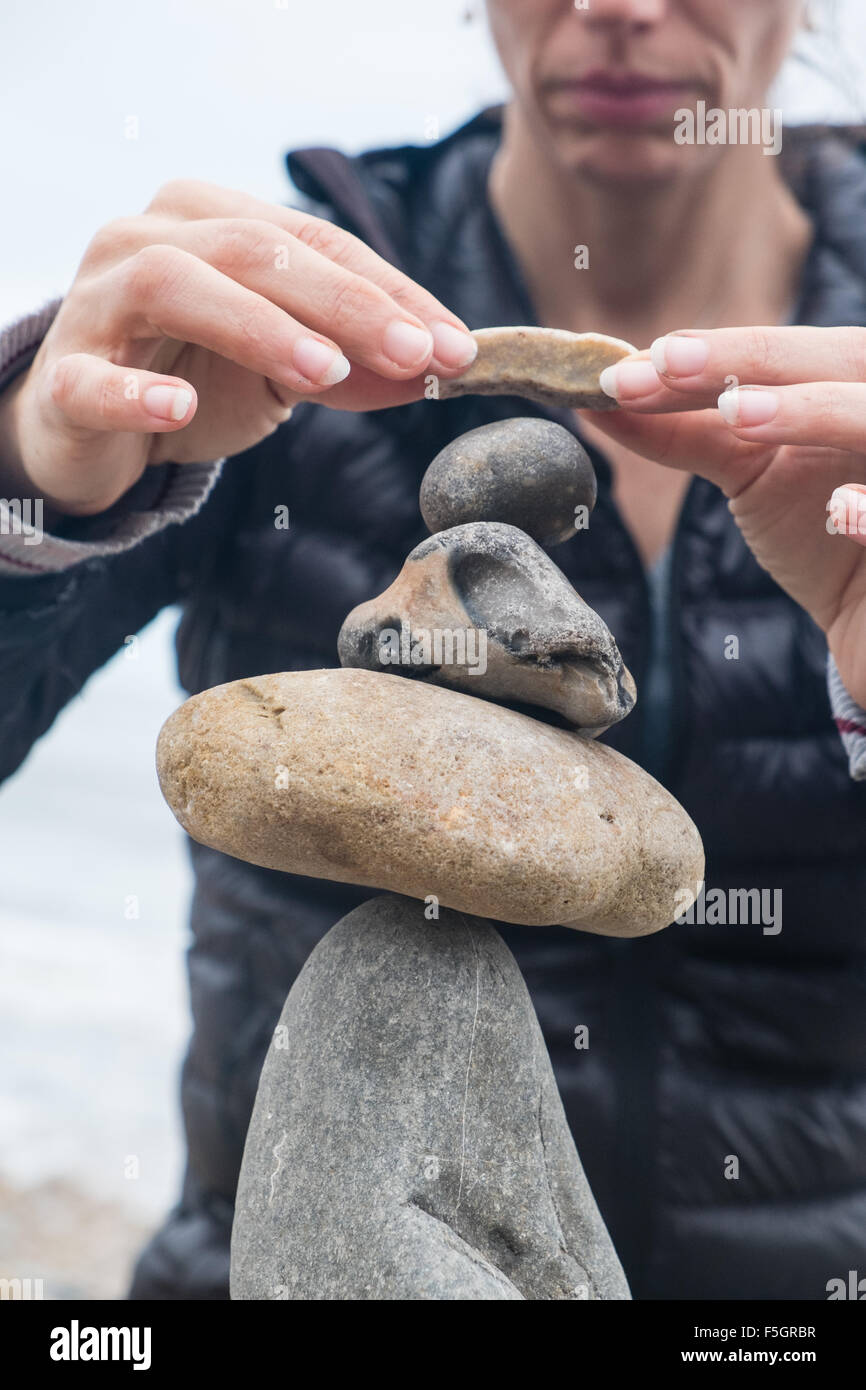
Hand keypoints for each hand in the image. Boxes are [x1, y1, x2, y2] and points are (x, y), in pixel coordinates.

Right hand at [0, 179, 475, 515]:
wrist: (90, 427)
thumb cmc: (191, 377)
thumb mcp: (284, 371)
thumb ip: (354, 366)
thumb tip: (438, 370)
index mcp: (210, 217)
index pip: (315, 242)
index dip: (390, 292)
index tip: (454, 346)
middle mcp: (149, 236)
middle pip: (255, 248)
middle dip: (346, 303)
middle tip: (414, 355)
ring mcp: (97, 298)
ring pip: (173, 283)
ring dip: (257, 326)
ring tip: (325, 373)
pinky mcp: (63, 372)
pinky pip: (94, 377)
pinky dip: (136, 390)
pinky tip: (179, 405)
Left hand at [582, 326, 865, 707]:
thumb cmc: (824, 535)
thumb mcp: (751, 469)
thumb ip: (687, 428)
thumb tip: (602, 394)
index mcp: (859, 384)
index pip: (798, 351)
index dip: (725, 349)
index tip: (640, 361)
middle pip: (848, 362)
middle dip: (757, 359)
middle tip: (668, 362)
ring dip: (814, 412)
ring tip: (741, 416)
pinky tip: (843, 514)